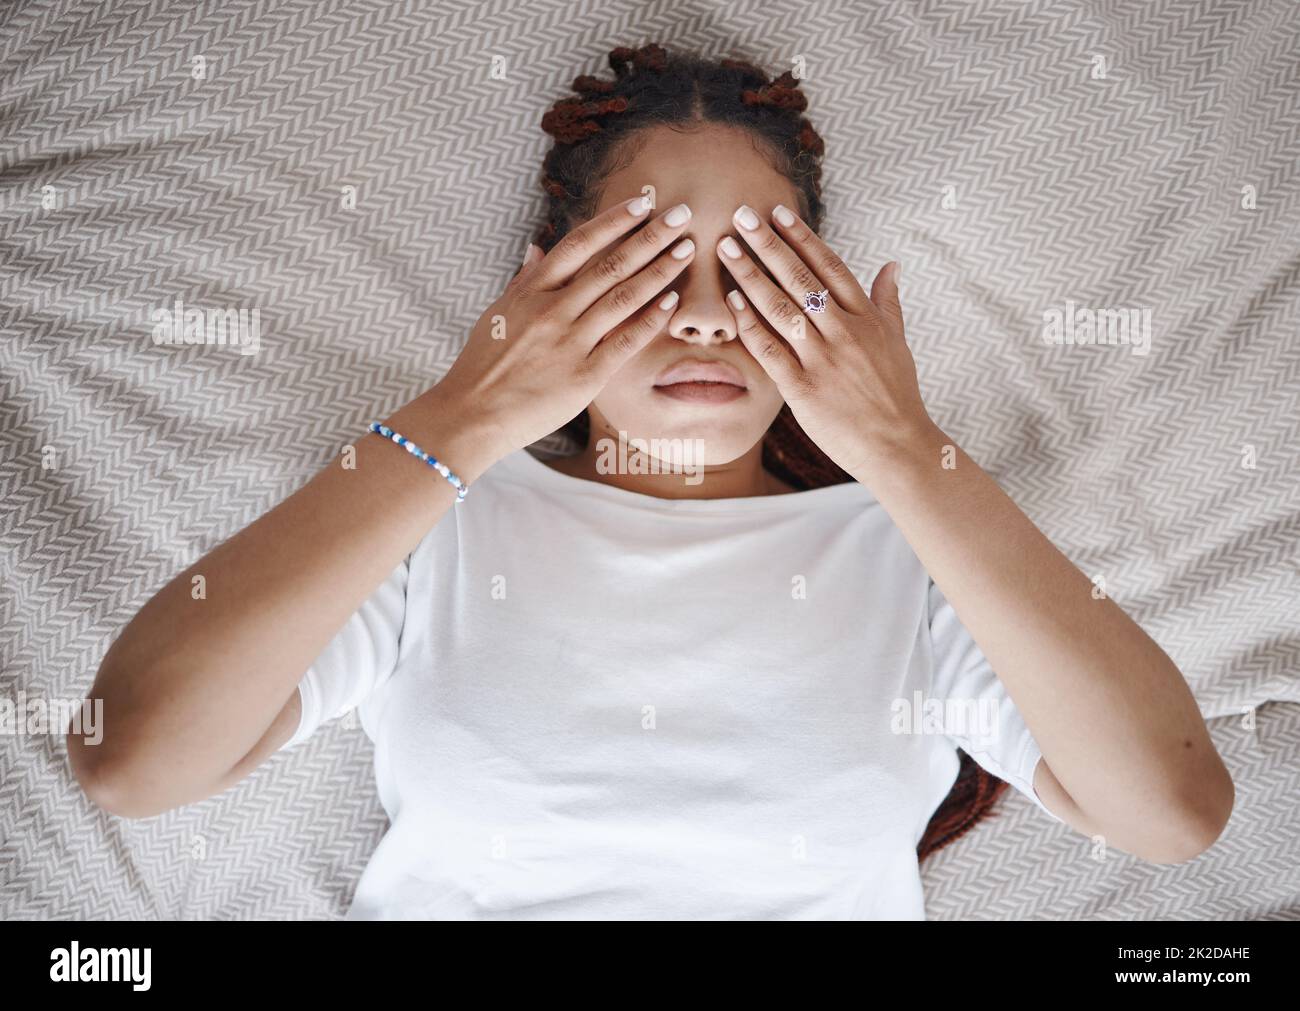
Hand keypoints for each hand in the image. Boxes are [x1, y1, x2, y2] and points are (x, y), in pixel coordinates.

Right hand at [432, 195, 695, 462]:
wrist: (472, 413)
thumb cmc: (484, 364)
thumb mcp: (499, 312)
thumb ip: (524, 280)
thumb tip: (537, 247)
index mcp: (531, 290)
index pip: (580, 244)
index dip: (614, 221)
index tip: (643, 204)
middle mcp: (552, 310)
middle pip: (611, 264)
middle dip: (650, 237)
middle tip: (681, 215)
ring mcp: (570, 342)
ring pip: (624, 297)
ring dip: (659, 270)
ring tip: (686, 250)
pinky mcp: (584, 376)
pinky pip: (625, 342)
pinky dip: (651, 319)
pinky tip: (672, 301)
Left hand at [716, 204, 937, 483]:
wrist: (897, 445)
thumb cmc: (896, 395)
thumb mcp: (898, 342)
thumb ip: (887, 302)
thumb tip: (891, 265)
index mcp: (866, 318)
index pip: (829, 266)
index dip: (802, 237)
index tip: (778, 213)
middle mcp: (844, 332)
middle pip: (800, 278)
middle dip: (768, 244)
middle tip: (740, 216)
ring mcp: (823, 360)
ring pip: (780, 308)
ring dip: (750, 275)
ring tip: (727, 248)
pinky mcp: (803, 389)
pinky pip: (771, 350)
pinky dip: (750, 324)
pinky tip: (731, 301)